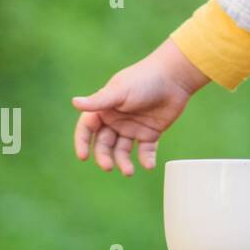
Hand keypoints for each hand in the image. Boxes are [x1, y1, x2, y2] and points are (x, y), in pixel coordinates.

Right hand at [72, 38, 209, 175]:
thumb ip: (99, 101)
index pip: (87, 128)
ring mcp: (132, 128)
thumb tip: (74, 102)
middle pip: (104, 144)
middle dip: (104, 156)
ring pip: (122, 150)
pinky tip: (149, 165)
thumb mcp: (120, 91)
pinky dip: (145, 159)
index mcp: (104, 109)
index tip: (83, 156)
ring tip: (129, 172)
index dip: (82, 142)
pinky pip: (145, 150)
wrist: (175, 77)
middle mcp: (116, 120)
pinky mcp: (150, 133)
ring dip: (123, 162)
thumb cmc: (145, 80)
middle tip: (108, 167)